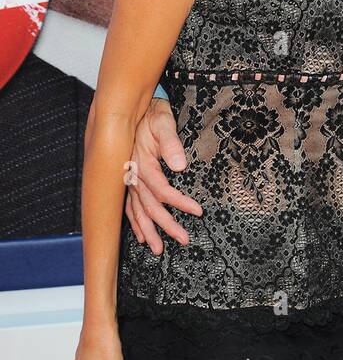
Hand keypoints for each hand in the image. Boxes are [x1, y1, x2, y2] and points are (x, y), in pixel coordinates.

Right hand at [124, 97, 200, 254]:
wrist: (131, 109)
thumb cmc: (151, 115)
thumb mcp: (163, 123)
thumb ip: (171, 143)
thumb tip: (180, 165)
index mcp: (141, 164)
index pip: (162, 190)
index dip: (179, 203)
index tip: (198, 211)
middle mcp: (131, 176)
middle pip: (149, 207)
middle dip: (166, 225)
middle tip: (183, 239)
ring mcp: (127, 180)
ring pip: (136, 212)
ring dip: (148, 231)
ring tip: (158, 249)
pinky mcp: (127, 180)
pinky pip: (128, 207)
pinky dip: (134, 223)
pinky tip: (141, 236)